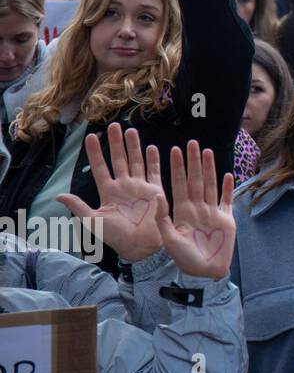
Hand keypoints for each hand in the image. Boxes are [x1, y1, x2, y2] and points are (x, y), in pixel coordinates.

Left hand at [57, 124, 163, 262]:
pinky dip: (154, 160)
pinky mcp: (155, 191)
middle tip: (114, 125)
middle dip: (115, 143)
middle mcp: (124, 185)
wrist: (140, 246)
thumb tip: (58, 195)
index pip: (100, 167)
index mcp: (108, 191)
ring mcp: (140, 187)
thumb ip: (78, 206)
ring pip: (136, 161)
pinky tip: (152, 148)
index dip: (95, 153)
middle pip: (118, 159)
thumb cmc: (116, 236)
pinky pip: (154, 172)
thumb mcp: (94, 221)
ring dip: (133, 146)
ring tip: (131, 130)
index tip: (89, 137)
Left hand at [158, 140, 235, 278]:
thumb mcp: (168, 238)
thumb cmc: (183, 259)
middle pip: (195, 180)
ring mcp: (212, 212)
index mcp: (181, 211)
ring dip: (209, 169)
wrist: (204, 273)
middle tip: (192, 143)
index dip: (177, 168)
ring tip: (208, 152)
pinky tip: (228, 175)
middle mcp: (196, 208)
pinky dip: (228, 188)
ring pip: (211, 185)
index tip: (174, 150)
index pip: (178, 184)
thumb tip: (158, 195)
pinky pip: (227, 200)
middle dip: (193, 162)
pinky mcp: (226, 219)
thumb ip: (163, 217)